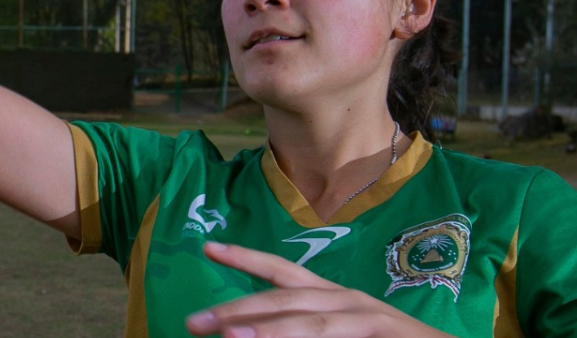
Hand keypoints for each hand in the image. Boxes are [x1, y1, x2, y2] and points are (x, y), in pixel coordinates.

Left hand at [185, 242, 453, 337]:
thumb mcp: (340, 334)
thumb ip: (305, 328)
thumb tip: (251, 332)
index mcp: (333, 298)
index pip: (283, 272)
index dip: (246, 258)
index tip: (208, 247)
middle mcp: (347, 300)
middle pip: (284, 299)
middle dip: (236, 309)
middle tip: (194, 322)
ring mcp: (366, 317)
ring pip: (308, 322)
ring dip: (267, 329)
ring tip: (230, 336)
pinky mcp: (383, 334)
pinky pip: (335, 337)